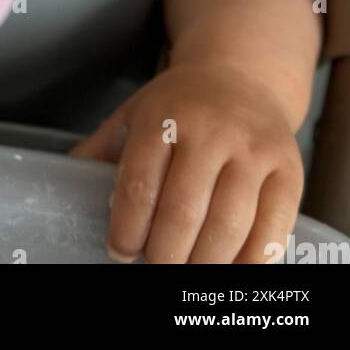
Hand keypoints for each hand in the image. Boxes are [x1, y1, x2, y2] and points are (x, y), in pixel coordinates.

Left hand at [68, 62, 304, 262]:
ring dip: (203, 264)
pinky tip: (227, 271)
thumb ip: (102, 150)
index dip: (127, 228)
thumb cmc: (180, 104)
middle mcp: (212, 130)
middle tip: (155, 267)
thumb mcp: (135, 113)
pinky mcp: (289, 172)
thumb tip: (60, 183)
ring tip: (186, 274)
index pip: (140, 183)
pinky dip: (248, 263)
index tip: (120, 251)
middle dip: (164, 254)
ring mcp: (254, 150)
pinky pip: (272, 230)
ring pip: (229, 225)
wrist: (243, 75)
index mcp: (164, 115)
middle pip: (183, 210)